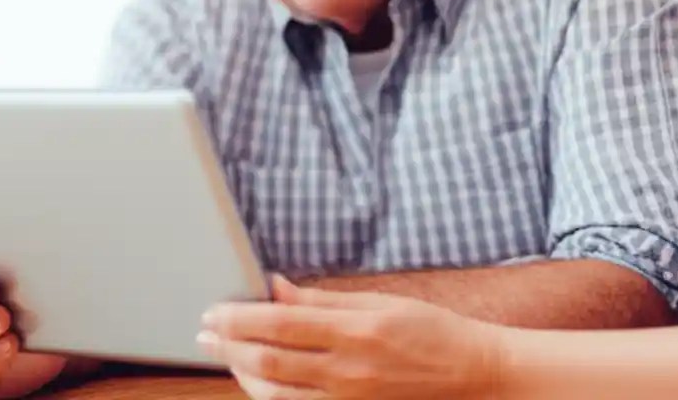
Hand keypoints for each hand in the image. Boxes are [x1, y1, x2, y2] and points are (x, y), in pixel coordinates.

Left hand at [199, 276, 505, 399]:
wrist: (473, 374)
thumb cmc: (431, 330)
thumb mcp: (380, 302)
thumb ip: (323, 299)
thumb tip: (276, 288)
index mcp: (356, 331)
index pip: (280, 324)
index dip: (239, 318)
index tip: (214, 310)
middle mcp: (348, 371)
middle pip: (269, 363)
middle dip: (228, 347)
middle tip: (203, 333)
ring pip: (276, 395)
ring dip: (241, 375)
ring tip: (225, 356)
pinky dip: (270, 397)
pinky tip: (257, 383)